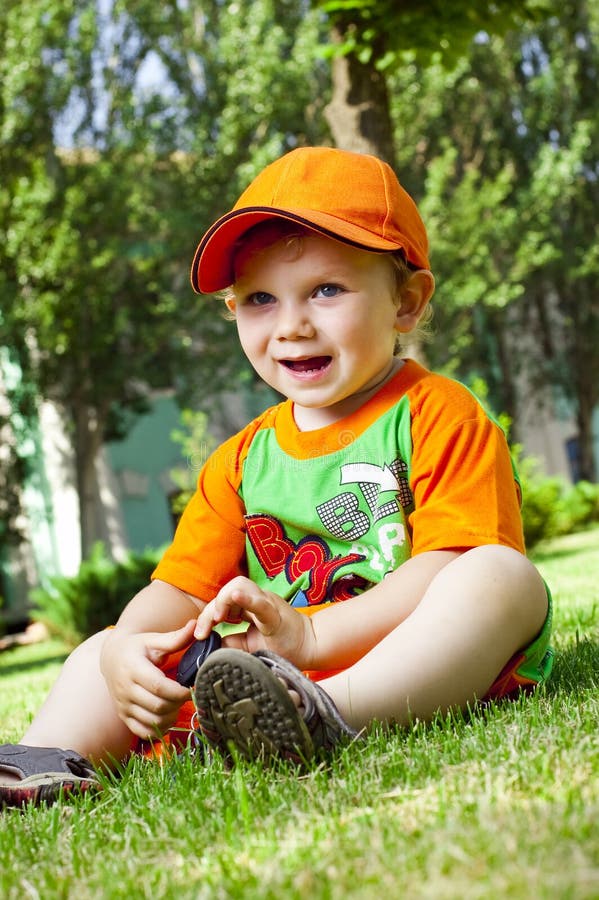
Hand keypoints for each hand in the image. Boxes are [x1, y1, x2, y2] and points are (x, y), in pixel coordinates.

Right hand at [100, 621, 194, 739]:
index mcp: (133, 668)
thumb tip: (196, 626)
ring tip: (178, 704)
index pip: (158, 687)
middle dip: (178, 703)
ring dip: (171, 717)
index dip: (179, 691)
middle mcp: (125, 689)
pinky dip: (159, 729)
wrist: (112, 657)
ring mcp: (123, 705)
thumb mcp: (153, 639)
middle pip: (158, 706)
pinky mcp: (124, 716)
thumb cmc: (137, 646)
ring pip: (152, 722)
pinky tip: (168, 716)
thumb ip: (175, 638)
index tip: (192, 687)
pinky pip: (143, 732)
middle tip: (188, 695)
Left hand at [194, 577, 314, 667]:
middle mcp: (257, 600)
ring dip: (224, 600)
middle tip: (204, 631)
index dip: (208, 615)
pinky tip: (236, 596)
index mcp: (248, 607)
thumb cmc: (280, 646)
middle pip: (228, 589)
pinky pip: (260, 603)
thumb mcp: (248, 646)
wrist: (310, 647)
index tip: (200, 635)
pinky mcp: (276, 615)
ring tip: (219, 618)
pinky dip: (247, 599)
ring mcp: (267, 603)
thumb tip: (205, 647)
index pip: (223, 601)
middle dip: (212, 609)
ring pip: (240, 585)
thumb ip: (229, 643)